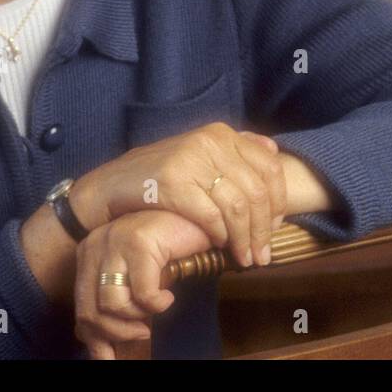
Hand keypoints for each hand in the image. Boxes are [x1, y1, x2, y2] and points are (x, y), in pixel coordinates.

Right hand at [71, 123, 286, 268]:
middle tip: (264, 253)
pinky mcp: (174, 184)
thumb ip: (234, 148)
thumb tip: (272, 148)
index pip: (269, 166)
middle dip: (265, 228)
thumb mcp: (198, 152)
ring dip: (246, 239)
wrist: (112, 186)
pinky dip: (222, 236)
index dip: (279, 200)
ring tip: (247, 258)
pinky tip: (221, 246)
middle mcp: (209, 142)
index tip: (277, 226)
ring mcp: (191, 161)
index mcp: (221, 134)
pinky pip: (212, 216)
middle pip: (256, 190)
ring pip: (237, 206)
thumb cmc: (160, 174)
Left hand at [73, 209, 212, 359]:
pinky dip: (158, 303)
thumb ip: (117, 309)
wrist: (193, 215)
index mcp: (88, 255)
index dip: (96, 339)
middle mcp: (94, 245)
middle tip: (143, 332)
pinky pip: (142, 293)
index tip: (110, 356)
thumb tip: (102, 353)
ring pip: (112, 304)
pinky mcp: (137, 242)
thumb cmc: (166, 248)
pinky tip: (168, 295)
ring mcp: (113, 241)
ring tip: (156, 307)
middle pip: (91, 312)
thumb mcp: (134, 279)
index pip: (82, 309)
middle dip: (118, 333)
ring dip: (138, 316)